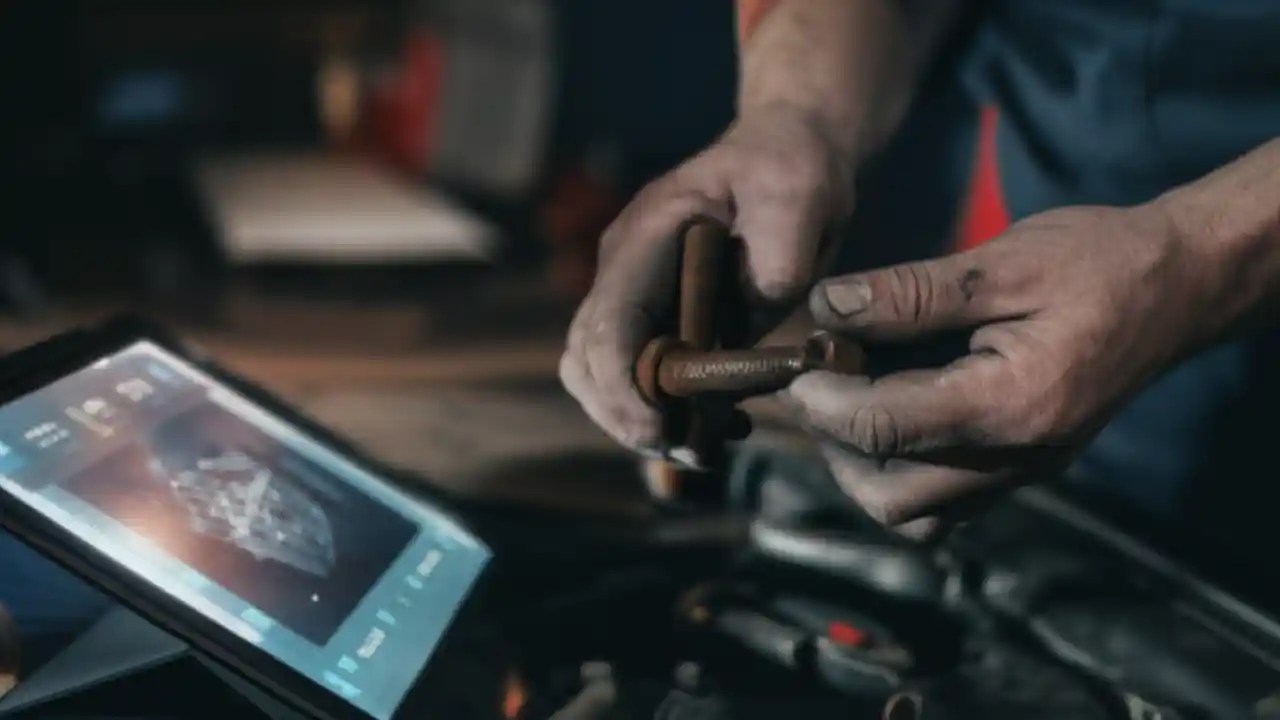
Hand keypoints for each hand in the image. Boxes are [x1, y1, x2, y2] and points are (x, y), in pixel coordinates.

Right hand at [561, 106, 854, 450]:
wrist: (785, 152)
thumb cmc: (788, 168)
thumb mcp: (798, 195)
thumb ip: (779, 253)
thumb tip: (755, 313)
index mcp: (645, 237)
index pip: (607, 325)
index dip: (621, 388)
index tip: (658, 432)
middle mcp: (623, 269)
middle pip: (586, 362)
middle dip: (626, 418)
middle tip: (690, 455)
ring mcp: (633, 294)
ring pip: (601, 377)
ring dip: (642, 423)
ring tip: (706, 448)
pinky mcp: (655, 317)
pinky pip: (639, 377)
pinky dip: (666, 413)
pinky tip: (722, 424)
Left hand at [785, 203, 1214, 537]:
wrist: (1180, 286)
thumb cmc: (1099, 262)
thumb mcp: (1000, 261)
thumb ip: (909, 292)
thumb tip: (825, 307)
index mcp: (1012, 405)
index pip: (884, 430)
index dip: (823, 399)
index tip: (799, 361)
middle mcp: (1017, 458)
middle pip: (890, 499)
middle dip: (836, 445)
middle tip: (824, 383)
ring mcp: (1024, 472)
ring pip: (915, 516)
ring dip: (865, 469)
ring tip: (854, 399)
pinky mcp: (1024, 468)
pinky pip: (946, 503)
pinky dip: (902, 473)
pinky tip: (893, 411)